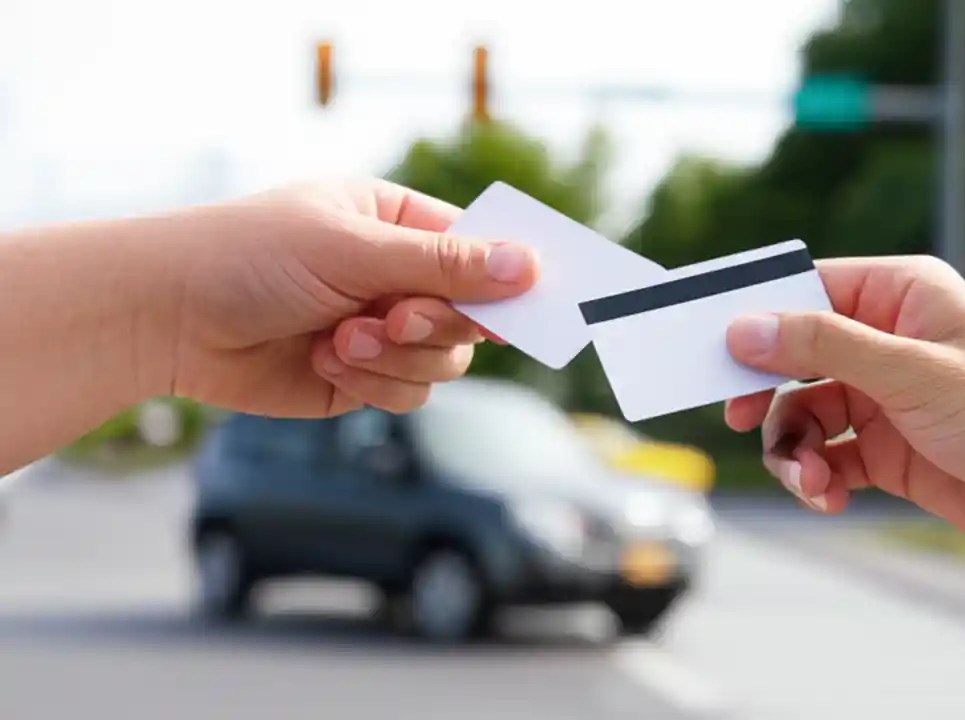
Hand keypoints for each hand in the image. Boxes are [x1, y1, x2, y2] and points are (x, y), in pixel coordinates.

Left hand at [157, 179, 536, 416]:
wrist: (169, 318)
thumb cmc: (251, 256)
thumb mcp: (354, 248)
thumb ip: (445, 264)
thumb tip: (529, 267)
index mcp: (400, 222)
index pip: (481, 246)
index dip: (510, 276)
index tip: (538, 302)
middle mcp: (399, 276)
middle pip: (473, 313)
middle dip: (436, 322)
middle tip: (395, 318)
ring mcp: (384, 330)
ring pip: (447, 361)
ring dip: (399, 357)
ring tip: (341, 340)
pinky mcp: (363, 378)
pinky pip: (411, 393)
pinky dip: (376, 384)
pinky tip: (327, 361)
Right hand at [724, 256, 964, 558]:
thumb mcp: (915, 374)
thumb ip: (825, 347)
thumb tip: (745, 327)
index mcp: (901, 295)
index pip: (806, 289)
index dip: (756, 316)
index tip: (710, 346)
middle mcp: (888, 340)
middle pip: (793, 355)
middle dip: (766, 391)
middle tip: (740, 418)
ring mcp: (885, 396)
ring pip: (803, 413)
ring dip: (795, 449)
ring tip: (811, 481)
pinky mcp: (887, 448)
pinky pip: (826, 455)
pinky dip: (818, 478)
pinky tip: (829, 497)